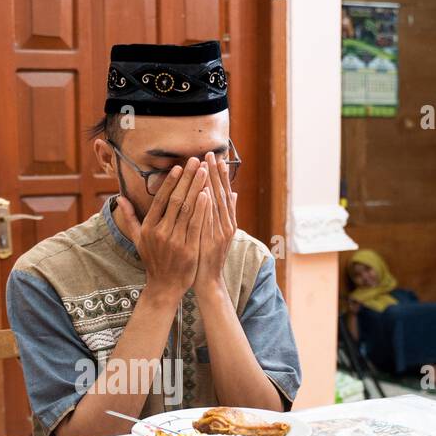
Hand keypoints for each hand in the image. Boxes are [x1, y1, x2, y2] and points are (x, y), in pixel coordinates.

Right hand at [117, 157, 210, 299]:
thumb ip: (130, 217)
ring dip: (197, 188)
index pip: (160, 200)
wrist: (164, 287)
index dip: (170, 182)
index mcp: (149, 228)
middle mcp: (160, 233)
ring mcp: (175, 242)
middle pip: (175, 200)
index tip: (179, 167)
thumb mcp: (138, 240)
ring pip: (187, 210)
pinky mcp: (189, 250)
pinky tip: (208, 194)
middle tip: (197, 161)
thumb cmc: (153, 261)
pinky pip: (196, 225)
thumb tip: (119, 199)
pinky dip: (202, 209)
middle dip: (187, 179)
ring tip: (206, 171)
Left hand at [196, 150, 237, 290]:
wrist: (208, 281)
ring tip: (204, 166)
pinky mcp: (212, 243)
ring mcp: (220, 234)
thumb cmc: (208, 256)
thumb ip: (227, 213)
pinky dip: (206, 207)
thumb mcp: (220, 233)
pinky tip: (202, 193)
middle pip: (221, 195)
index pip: (224, 193)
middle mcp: (227, 226)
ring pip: (216, 205)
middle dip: (215, 174)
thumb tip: (234, 193)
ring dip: (210, 185)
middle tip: (209, 154)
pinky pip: (208, 221)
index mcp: (228, 222)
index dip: (220, 175)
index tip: (215, 157)